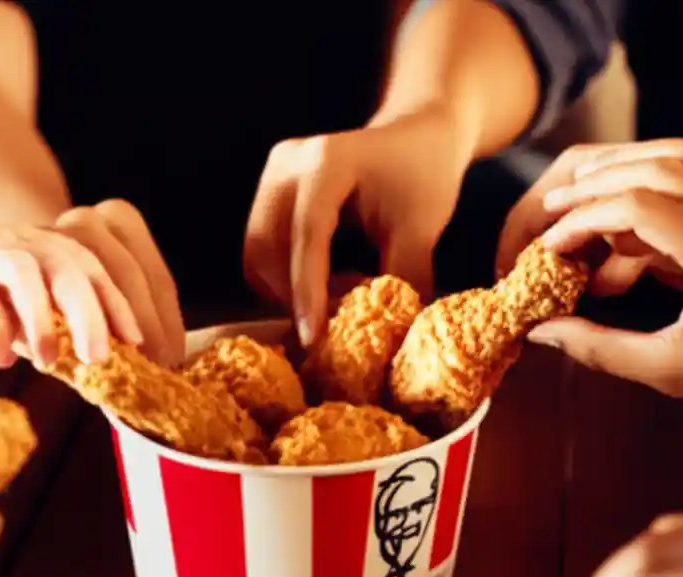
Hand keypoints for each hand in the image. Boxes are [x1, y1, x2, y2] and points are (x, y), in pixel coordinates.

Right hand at [0, 200, 183, 368]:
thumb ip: (39, 324)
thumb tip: (90, 360)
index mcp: (26, 245)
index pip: (87, 265)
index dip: (118, 301)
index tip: (138, 342)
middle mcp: (2, 242)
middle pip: (65, 264)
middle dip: (93, 312)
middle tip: (103, 358)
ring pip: (23, 271)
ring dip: (44, 319)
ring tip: (50, 363)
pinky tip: (1, 360)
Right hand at [244, 109, 466, 343]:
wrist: (417, 134)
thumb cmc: (425, 174)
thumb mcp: (422, 227)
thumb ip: (401, 279)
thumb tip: (387, 336)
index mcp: (327, 161)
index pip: (306, 234)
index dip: (307, 291)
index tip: (313, 337)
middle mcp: (289, 162)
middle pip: (267, 246)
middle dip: (291, 295)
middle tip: (329, 327)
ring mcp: (274, 172)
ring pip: (258, 251)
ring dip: (286, 287)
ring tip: (334, 301)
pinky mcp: (269, 188)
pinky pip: (262, 246)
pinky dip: (285, 274)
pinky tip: (323, 281)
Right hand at [521, 139, 682, 432]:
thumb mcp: (675, 370)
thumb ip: (600, 348)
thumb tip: (542, 332)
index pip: (636, 206)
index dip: (581, 223)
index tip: (549, 250)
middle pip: (658, 165)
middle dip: (596, 183)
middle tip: (553, 209)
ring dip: (629, 166)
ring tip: (584, 192)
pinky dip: (661, 178)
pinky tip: (631, 208)